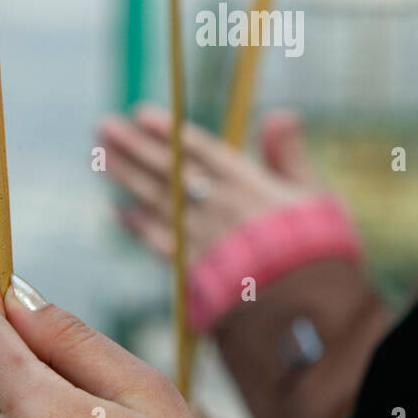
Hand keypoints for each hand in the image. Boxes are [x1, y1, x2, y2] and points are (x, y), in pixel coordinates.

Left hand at [95, 104, 317, 262]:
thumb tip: (281, 113)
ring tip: (99, 157)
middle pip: (170, 171)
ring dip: (127, 178)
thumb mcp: (312, 194)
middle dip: (135, 148)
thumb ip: (290, 154)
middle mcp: (219, 206)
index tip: (142, 115)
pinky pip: (160, 243)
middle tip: (103, 127)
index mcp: (248, 184)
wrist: (307, 305)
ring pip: (157, 201)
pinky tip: (118, 212)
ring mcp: (203, 238)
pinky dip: (138, 227)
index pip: (201, 151)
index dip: (171, 133)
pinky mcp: (196, 269)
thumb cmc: (317, 247)